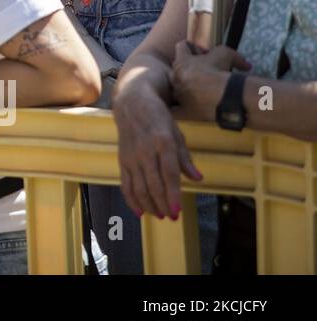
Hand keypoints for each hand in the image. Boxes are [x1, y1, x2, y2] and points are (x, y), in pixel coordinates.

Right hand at [113, 78, 199, 219]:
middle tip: (172, 218)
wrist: (131, 102)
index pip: (169, 174)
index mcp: (163, 142)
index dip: (174, 194)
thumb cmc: (158, 117)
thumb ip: (185, 158)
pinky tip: (139, 211)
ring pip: (139, 187)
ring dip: (149, 205)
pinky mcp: (121, 159)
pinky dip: (131, 199)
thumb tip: (197, 178)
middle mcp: (145, 150)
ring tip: (159, 216)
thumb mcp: (176, 133)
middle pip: (154, 184)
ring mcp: (131, 156)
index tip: (178, 210)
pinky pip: (125, 183)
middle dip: (163, 204)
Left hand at [171, 41, 250, 121]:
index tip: (206, 54)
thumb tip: (246, 65)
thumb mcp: (226, 54)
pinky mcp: (182, 110)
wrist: (222, 97)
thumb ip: (232, 56)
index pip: (181, 46)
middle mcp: (175, 77)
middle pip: (178, 68)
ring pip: (178, 88)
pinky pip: (175, 111)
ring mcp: (177, 95)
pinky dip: (180, 109)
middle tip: (207, 72)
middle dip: (191, 68)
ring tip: (204, 90)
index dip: (194, 47)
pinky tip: (189, 107)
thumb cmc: (220, 71)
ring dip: (187, 87)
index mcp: (182, 61)